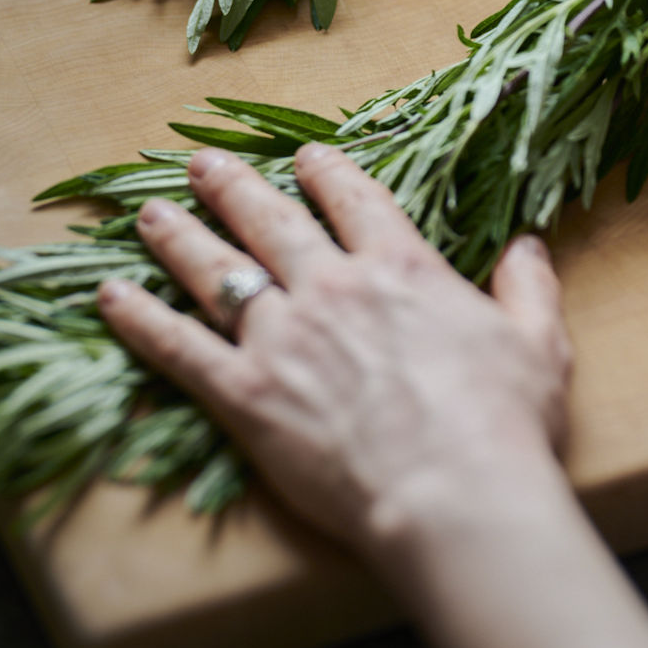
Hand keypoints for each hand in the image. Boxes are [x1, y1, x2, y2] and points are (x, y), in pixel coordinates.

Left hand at [96, 145, 572, 559]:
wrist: (452, 491)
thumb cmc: (503, 421)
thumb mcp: (538, 342)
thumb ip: (528, 286)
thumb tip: (527, 245)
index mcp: (402, 268)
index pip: (354, 199)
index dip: (326, 171)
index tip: (304, 156)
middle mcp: (332, 288)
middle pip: (271, 221)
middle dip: (234, 186)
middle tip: (202, 164)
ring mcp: (282, 337)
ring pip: (217, 270)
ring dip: (179, 237)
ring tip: (150, 214)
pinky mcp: (246, 395)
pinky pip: (179, 347)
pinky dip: (140, 320)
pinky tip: (109, 298)